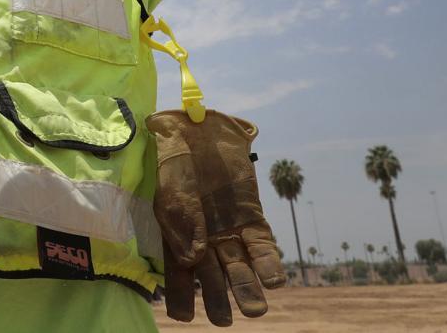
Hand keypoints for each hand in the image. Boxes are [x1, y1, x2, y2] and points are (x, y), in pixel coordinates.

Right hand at [146, 109, 285, 325]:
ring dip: (247, 288)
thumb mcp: (173, 192)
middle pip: (211, 280)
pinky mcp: (252, 220)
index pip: (177, 279)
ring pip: (239, 268)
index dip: (180, 300)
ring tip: (256, 309)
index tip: (184, 316)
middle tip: (225, 320)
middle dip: (217, 301)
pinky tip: (274, 280)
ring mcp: (229, 232)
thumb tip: (193, 259)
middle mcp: (204, 242)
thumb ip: (183, 225)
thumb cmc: (176, 162)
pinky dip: (268, 263)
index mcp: (176, 240)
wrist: (198, 132)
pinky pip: (262, 247)